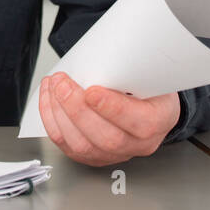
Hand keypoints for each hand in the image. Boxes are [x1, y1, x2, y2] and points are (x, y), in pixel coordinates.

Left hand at [38, 72, 180, 165]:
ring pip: (82, 146)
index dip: (113, 109)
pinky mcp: (92, 155)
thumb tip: (107, 55)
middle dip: (77, 108)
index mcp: (159, 119)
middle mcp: (138, 143)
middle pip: (107, 139)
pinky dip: (52, 120)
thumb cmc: (146, 83)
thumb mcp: (149, 70)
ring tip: (53, 85)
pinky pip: (66, 145)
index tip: (91, 91)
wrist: (144, 99)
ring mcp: (115, 153)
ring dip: (60, 113)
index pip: (142, 124)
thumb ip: (133, 67)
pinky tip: (49, 99)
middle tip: (62, 83)